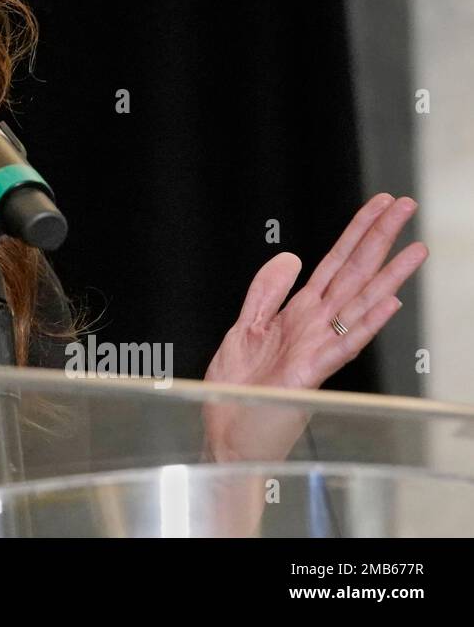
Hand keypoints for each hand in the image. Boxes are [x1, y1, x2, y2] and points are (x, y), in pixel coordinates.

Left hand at [202, 193, 427, 461]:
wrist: (226, 435)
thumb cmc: (237, 393)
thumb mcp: (243, 329)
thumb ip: (266, 292)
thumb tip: (290, 256)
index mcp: (296, 315)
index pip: (334, 264)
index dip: (355, 232)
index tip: (378, 204)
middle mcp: (312, 328)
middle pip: (353, 274)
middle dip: (378, 238)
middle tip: (404, 206)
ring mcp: (315, 348)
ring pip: (358, 304)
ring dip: (388, 276)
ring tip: (415, 248)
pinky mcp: (309, 373)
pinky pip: (342, 343)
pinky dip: (365, 323)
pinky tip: (387, 302)